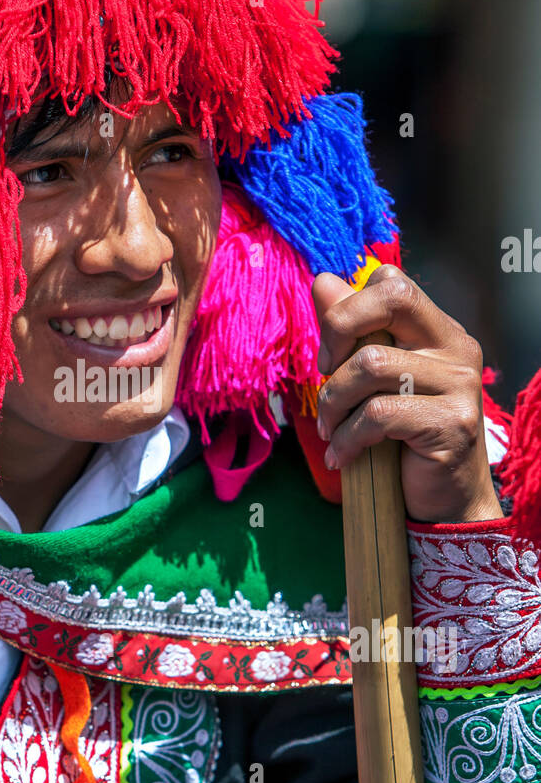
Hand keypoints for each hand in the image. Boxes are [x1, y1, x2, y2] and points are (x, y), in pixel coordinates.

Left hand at [312, 265, 503, 523]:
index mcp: (437, 331)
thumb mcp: (374, 382)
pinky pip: (379, 415)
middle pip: (393, 299)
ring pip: (371, 364)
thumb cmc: (403, 439)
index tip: (330, 356)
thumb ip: (351, 332)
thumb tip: (323, 281)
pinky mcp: (451, 424)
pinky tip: (343, 455)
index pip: (392, 282)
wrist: (444, 501)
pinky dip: (348, 438)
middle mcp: (456, 348)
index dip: (348, 308)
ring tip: (331, 430)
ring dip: (334, 403)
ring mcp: (460, 386)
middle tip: (325, 374)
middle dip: (339, 330)